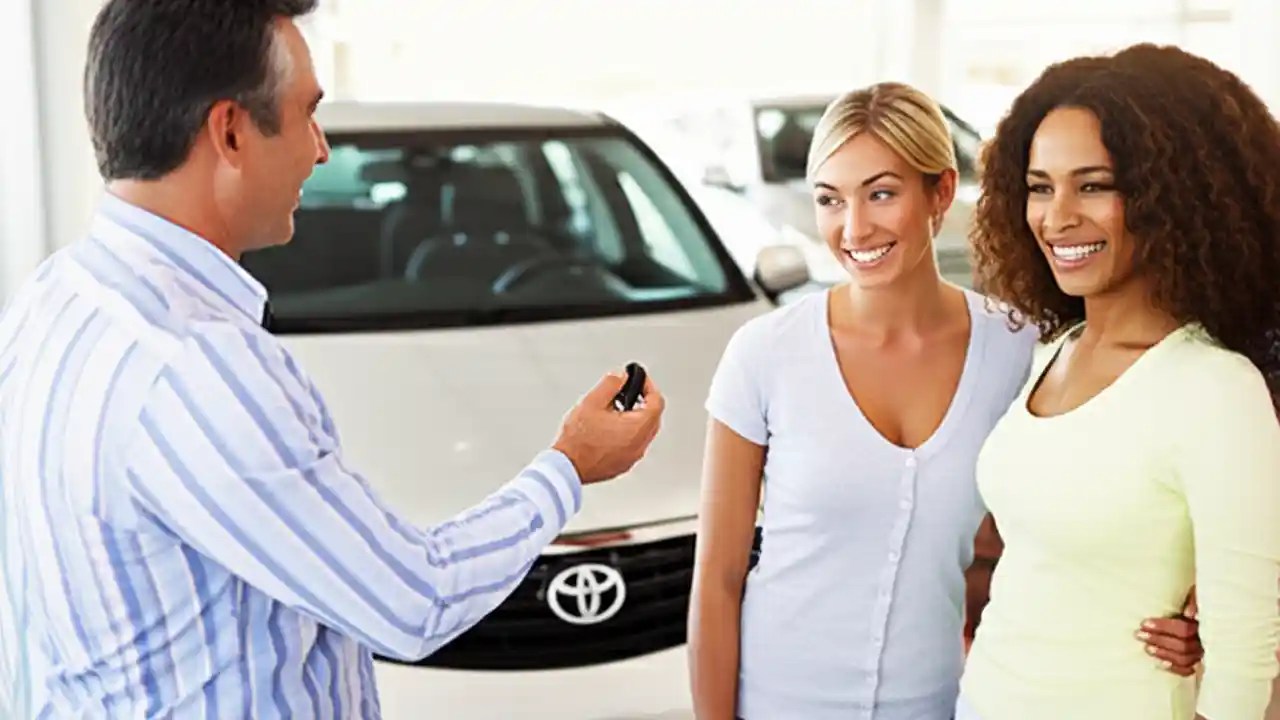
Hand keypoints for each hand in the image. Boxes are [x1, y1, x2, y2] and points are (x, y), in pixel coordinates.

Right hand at [552, 369, 664, 483]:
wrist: (567, 467)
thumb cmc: (579, 440)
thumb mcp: (593, 402)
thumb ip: (611, 384)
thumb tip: (621, 376)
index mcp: (637, 427)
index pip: (656, 402)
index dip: (649, 386)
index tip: (639, 380)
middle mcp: (639, 444)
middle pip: (653, 418)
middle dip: (644, 402)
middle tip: (630, 392)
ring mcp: (632, 457)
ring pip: (644, 432)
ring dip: (636, 419)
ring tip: (617, 410)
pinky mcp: (623, 465)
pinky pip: (633, 445)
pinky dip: (628, 434)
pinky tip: (611, 429)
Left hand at [1136, 586, 1201, 675]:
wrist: (1218, 606)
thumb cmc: (1204, 597)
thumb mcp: (1200, 592)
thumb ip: (1195, 600)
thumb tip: (1188, 614)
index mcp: (1208, 624)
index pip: (1184, 630)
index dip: (1163, 627)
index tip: (1144, 623)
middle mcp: (1209, 641)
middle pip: (1183, 646)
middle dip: (1159, 640)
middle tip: (1139, 634)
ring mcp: (1206, 652)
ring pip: (1185, 659)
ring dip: (1164, 654)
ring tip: (1147, 648)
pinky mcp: (1203, 661)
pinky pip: (1189, 670)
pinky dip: (1175, 668)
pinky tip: (1160, 663)